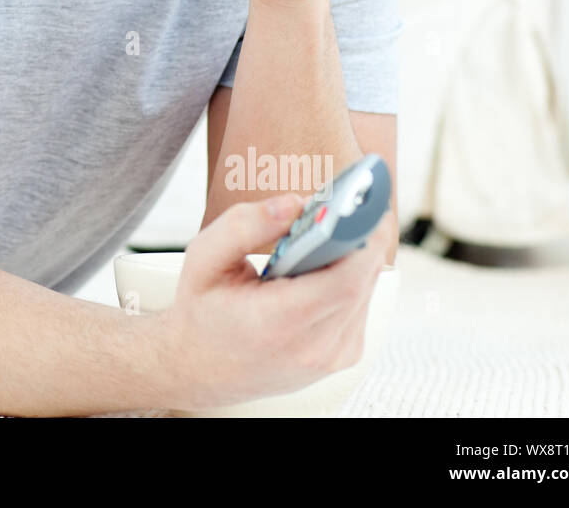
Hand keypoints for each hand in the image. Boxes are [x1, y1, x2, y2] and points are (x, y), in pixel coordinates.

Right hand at [154, 195, 386, 411]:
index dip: (361, 237)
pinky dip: (348, 275)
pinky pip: (361, 302)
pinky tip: (319, 264)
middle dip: (357, 233)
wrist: (201, 368)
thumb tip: (294, 203)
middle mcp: (314, 347)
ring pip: (367, 288)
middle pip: (361, 278)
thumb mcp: (203, 260)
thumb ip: (243, 225)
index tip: (362, 200)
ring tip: (324, 232)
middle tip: (343, 199)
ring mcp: (334, 356)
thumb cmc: (202, 313)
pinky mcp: (344, 353)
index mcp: (278, 324)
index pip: (344, 280)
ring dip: (352, 254)